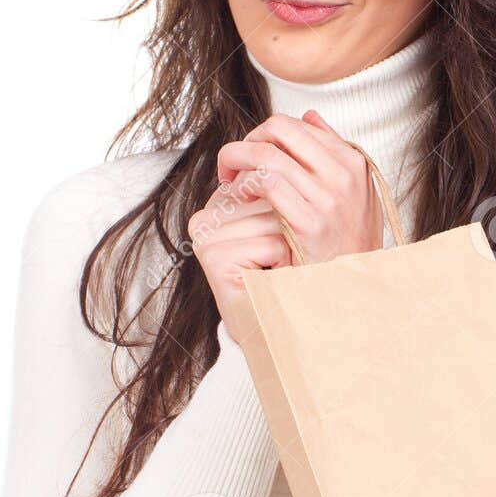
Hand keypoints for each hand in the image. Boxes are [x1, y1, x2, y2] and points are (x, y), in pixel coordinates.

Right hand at [186, 168, 294, 344]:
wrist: (279, 327)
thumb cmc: (285, 276)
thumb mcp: (281, 226)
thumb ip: (276, 192)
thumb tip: (281, 169)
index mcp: (216, 206)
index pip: (263, 181)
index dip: (284, 214)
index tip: (273, 246)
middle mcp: (204, 219)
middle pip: (268, 197)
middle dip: (287, 229)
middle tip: (278, 261)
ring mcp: (205, 237)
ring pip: (274, 218)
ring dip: (291, 245)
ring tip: (279, 270)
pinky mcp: (214, 256)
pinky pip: (274, 243)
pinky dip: (287, 261)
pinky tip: (276, 278)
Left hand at [216, 109, 384, 266]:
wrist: (353, 290)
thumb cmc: (348, 244)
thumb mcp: (354, 193)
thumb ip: (333, 153)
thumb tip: (309, 116)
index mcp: (352, 161)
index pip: (296, 124)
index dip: (265, 135)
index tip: (251, 156)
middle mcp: (342, 174)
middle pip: (279, 129)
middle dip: (248, 140)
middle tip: (233, 163)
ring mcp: (328, 198)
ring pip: (267, 154)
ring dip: (237, 161)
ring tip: (229, 181)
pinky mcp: (309, 222)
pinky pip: (267, 183)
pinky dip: (244, 185)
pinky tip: (238, 198)